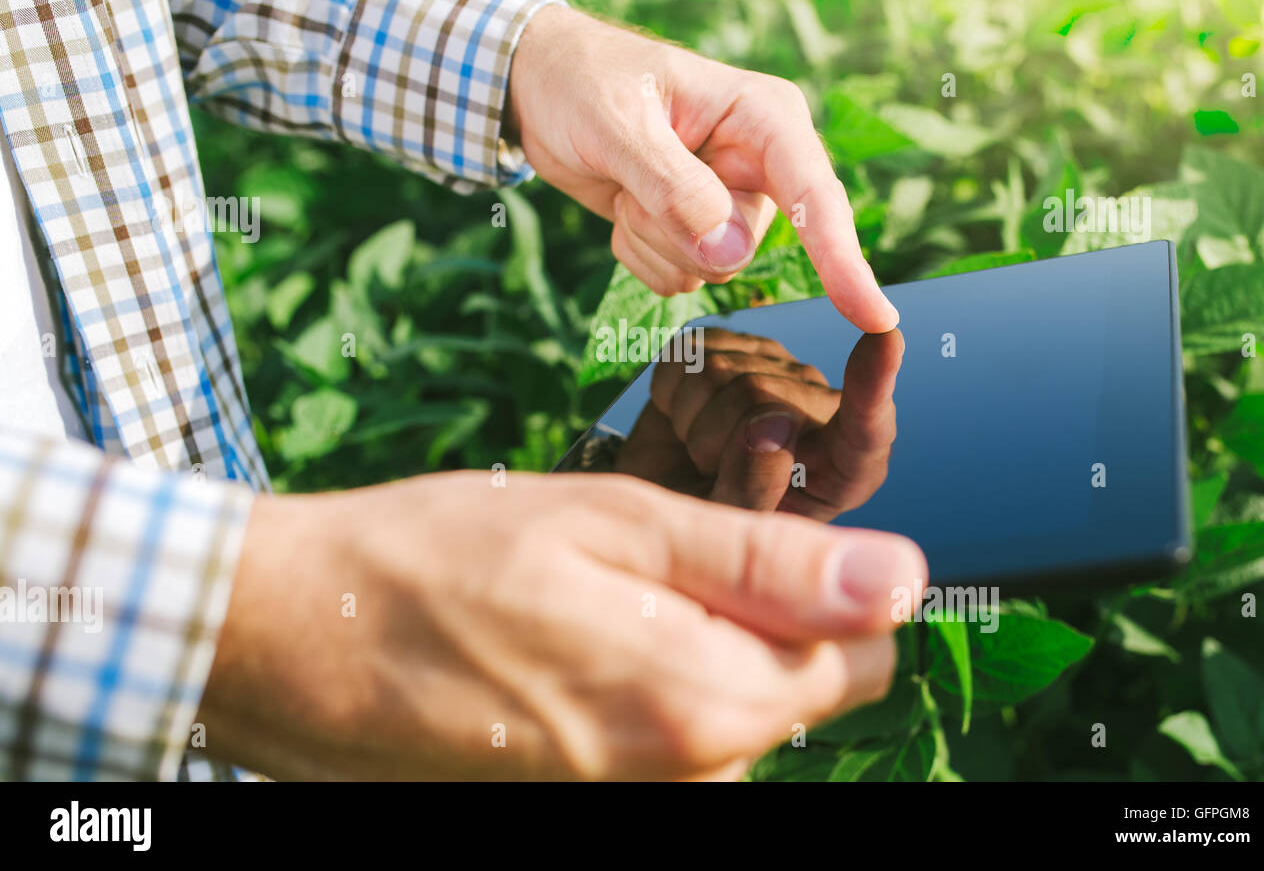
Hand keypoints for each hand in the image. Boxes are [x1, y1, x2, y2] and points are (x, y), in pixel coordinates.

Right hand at [197, 472, 924, 778]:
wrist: (291, 642)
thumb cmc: (443, 561)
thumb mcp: (615, 526)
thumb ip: (770, 567)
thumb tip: (905, 581)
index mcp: (707, 710)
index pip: (857, 661)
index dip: (821, 585)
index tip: (740, 536)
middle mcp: (683, 785)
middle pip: (789, 688)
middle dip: (747, 612)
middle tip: (637, 554)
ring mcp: (627, 803)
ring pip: (722, 709)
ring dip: (683, 641)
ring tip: (583, 594)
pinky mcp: (580, 800)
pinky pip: (658, 737)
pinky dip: (635, 678)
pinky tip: (557, 640)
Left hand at [507, 5, 898, 333]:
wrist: (540, 86)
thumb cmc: (583, 83)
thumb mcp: (618, 125)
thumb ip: (673, 188)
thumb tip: (727, 252)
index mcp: (764, 117)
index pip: (815, 197)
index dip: (844, 261)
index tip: (874, 316)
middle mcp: (760, 164)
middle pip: (743, 247)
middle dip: (676, 231)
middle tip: (632, 180)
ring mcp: (731, 202)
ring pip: (709, 270)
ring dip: (650, 239)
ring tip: (626, 184)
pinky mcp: (698, 231)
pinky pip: (677, 279)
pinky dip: (638, 251)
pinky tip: (623, 204)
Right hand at [615, 328, 902, 519]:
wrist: (665, 509)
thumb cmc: (709, 536)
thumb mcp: (729, 531)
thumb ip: (754, 492)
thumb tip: (771, 422)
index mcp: (845, 468)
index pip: (867, 426)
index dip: (874, 382)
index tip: (887, 335)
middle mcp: (820, 409)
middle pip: (760, 396)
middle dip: (714, 441)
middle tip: (709, 476)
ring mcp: (777, 369)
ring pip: (719, 372)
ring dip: (690, 422)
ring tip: (700, 453)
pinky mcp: (730, 344)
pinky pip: (688, 354)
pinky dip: (669, 392)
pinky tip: (684, 419)